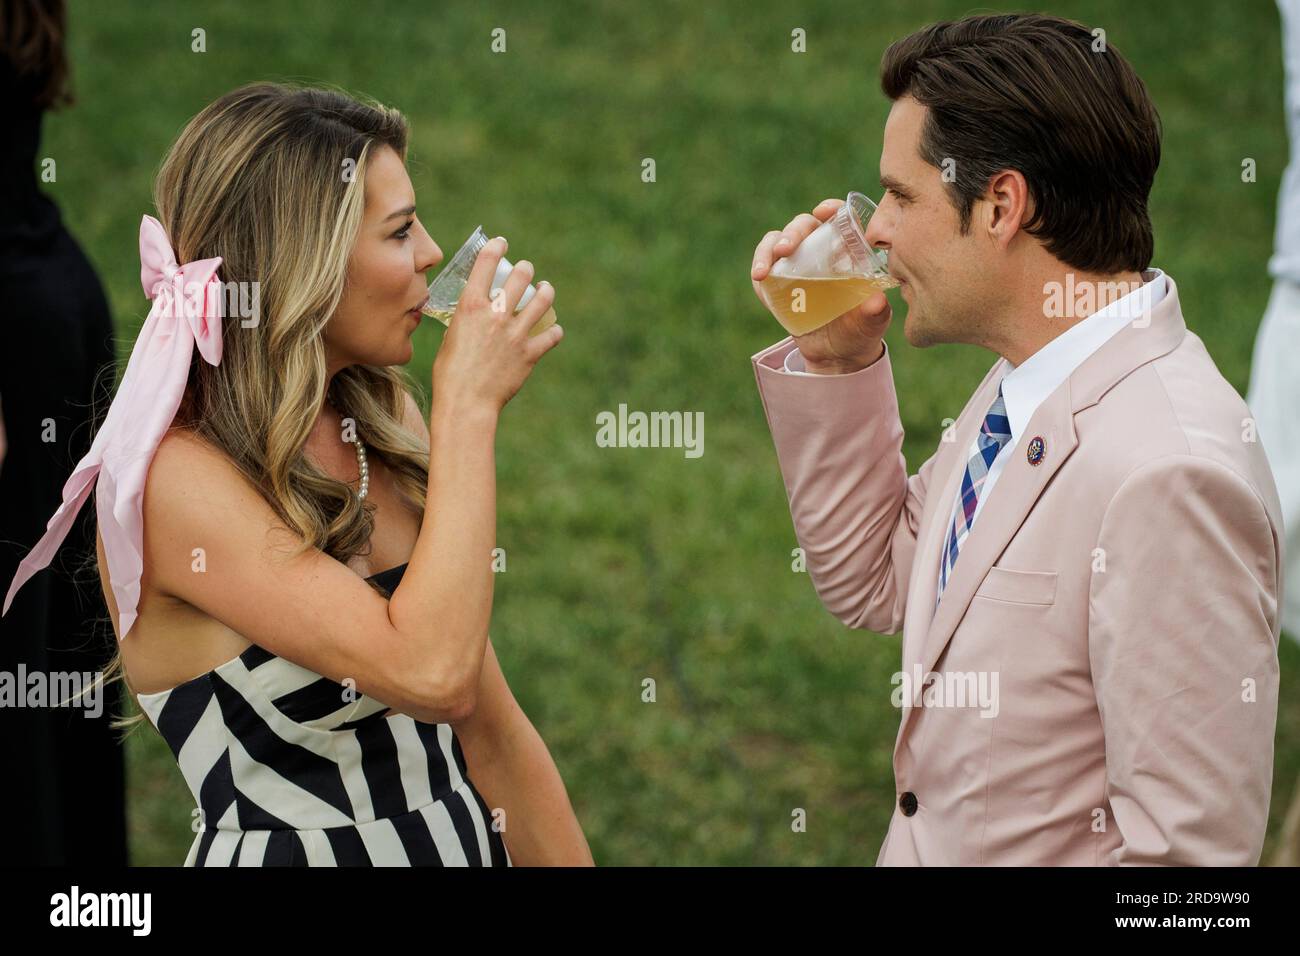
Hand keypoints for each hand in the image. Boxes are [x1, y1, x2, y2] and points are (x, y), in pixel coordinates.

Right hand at [432, 237, 562, 413]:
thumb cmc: (450, 373)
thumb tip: (474, 314)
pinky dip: (553, 332)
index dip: (496, 247)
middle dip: (525, 269)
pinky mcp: (530, 354)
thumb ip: (465, 321)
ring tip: (546, 290)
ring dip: (546, 291)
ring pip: (542, 300)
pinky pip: (551, 336)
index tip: (501, 243)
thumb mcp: (451, 337)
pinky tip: (552, 331)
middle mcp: (495, 314)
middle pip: (520, 276)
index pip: (486, 263)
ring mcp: (516, 333)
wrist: (465, 402)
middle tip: (525, 271)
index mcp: (470, 306)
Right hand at [751, 198, 890, 372]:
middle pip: (803, 226)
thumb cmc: (859, 330)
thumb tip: (876, 302)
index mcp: (847, 251)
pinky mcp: (776, 282)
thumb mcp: (871, 324)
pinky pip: (763, 267)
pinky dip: (759, 269)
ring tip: (763, 272)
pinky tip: (760, 280)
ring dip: (768, 250)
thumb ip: (875, 313)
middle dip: (792, 233)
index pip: (839, 219)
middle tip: (785, 250)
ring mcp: (794, 265)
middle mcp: (819, 250)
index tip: (823, 211)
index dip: (831, 209)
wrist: (835, 355)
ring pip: (776, 241)